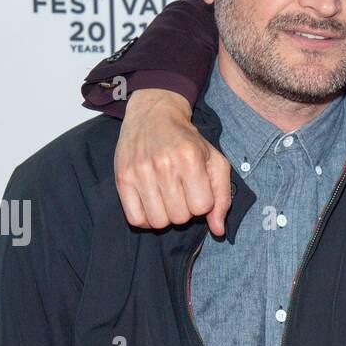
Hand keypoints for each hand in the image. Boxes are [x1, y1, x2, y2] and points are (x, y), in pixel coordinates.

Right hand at [115, 89, 231, 235]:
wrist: (153, 114)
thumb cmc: (188, 142)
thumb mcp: (215, 161)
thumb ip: (222, 196)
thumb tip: (218, 230)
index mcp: (190, 159)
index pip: (202, 207)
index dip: (203, 202)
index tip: (197, 189)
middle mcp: (164, 164)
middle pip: (180, 218)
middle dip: (184, 209)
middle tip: (181, 192)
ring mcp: (140, 172)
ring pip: (158, 222)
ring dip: (166, 215)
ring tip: (166, 197)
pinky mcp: (122, 178)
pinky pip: (136, 220)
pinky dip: (146, 218)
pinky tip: (152, 203)